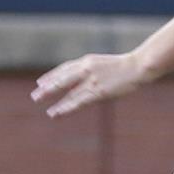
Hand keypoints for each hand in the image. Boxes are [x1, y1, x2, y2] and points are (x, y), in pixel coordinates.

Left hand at [31, 52, 148, 119]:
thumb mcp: (107, 64)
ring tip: (42, 105)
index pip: (64, 68)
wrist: (138, 66)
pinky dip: (65, 107)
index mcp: (88, 61)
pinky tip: (55, 112)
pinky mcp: (97, 91)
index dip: (52, 76)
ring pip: (67, 91)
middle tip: (35, 95)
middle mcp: (85, 69)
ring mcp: (90, 80)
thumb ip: (95, 70)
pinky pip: (77, 101)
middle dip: (47, 87)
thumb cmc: (127, 66)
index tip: (40, 82)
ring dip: (53, 99)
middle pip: (61, 78)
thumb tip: (88, 78)